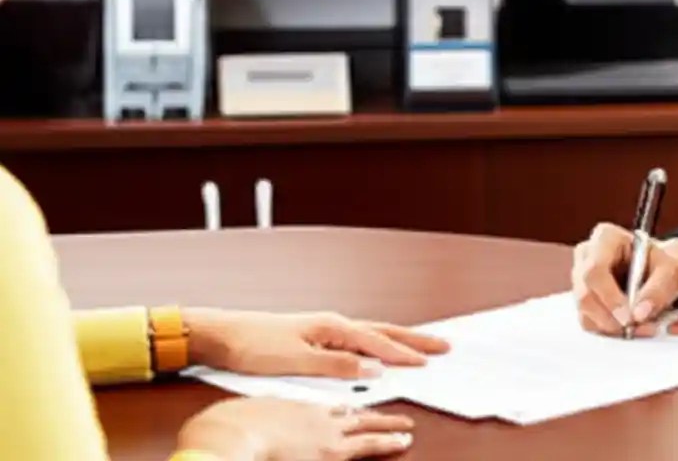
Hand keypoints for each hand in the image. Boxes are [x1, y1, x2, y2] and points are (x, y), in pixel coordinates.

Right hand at [176, 397, 413, 460]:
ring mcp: (326, 440)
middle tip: (401, 422)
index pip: (337, 409)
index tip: (364, 413)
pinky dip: (381, 448)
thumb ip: (270, 418)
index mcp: (303, 408)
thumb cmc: (233, 426)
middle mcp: (320, 421)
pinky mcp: (328, 456)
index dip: (354, 412)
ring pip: (367, 436)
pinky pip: (361, 452)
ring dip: (389, 436)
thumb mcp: (255, 414)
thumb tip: (266, 421)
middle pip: (359, 419)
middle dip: (382, 420)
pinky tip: (396, 446)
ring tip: (405, 436)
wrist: (230, 434)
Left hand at [185, 309, 449, 378]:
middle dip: (414, 339)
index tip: (429, 361)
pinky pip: (356, 340)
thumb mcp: (294, 361)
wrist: (220, 334)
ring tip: (422, 345)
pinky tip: (379, 351)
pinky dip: (377, 344)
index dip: (403, 353)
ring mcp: (323, 329)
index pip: (376, 341)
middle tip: (442, 345)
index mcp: (331, 327)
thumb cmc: (252, 345)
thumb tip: (372, 367)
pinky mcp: (314, 338)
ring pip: (372, 334)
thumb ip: (335, 364)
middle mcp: (331, 324)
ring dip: (398, 340)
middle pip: (382, 331)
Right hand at [571, 223, 677, 336]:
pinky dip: (609, 330)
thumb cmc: (663, 263)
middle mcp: (587, 256)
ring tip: (639, 328)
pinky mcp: (585, 299)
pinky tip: (629, 327)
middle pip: (585, 293)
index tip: (629, 317)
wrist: (662, 271)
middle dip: (610, 317)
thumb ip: (658, 290)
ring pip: (584, 311)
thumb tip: (639, 314)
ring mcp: (582, 279)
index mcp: (606, 238)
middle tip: (635, 328)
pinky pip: (588, 321)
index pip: (595, 269)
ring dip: (611, 326)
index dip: (609, 296)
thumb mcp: (671, 270)